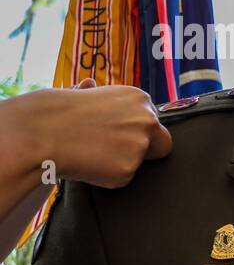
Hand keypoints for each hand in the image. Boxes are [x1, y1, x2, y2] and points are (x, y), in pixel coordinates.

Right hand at [28, 80, 171, 187]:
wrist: (40, 131)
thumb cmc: (56, 112)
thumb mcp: (84, 94)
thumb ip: (102, 101)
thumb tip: (91, 85)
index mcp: (138, 98)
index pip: (154, 121)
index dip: (140, 131)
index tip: (123, 135)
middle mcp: (146, 120)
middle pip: (163, 143)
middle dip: (148, 150)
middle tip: (120, 152)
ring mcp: (139, 145)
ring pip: (138, 162)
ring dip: (119, 162)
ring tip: (90, 152)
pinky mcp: (128, 169)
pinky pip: (122, 178)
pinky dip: (107, 176)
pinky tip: (88, 162)